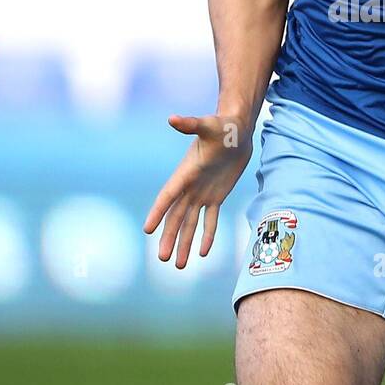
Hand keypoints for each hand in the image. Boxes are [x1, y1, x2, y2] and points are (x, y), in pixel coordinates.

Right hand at [143, 114, 252, 267]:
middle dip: (169, 238)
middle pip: (176, 217)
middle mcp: (190, 186)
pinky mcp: (216, 196)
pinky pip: (210, 220)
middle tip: (162, 259)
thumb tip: (172, 118)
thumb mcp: (209, 125)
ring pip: (190, 223)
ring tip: (178, 265)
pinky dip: (207, 236)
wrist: (237, 129)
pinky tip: (203, 253)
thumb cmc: (223, 125)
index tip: (147, 230)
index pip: (168, 196)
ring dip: (183, 243)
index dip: (158, 213)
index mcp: (185, 173)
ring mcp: (202, 193)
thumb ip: (191, 124)